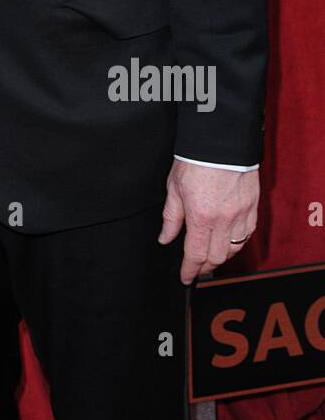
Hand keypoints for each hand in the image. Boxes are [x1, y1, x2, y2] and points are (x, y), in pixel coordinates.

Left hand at [159, 160, 258, 283]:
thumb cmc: (195, 161)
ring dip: (221, 258)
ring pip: (234, 249)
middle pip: (216, 257)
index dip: (189, 270)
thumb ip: (171, 217)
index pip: (195, 254)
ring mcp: (241, 214)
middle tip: (197, 270)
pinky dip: (237, 244)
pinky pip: (247, 235)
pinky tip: (228, 243)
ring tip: (210, 258)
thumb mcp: (174, 188)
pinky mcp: (253, 208)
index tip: (185, 277)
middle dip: (205, 268)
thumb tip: (165, 238)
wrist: (221, 141)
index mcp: (201, 216)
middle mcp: (224, 219)